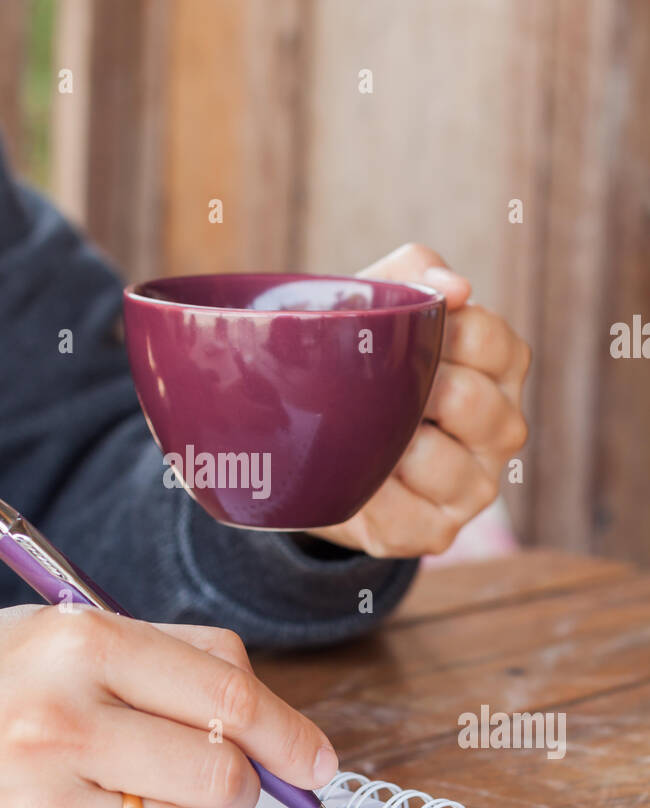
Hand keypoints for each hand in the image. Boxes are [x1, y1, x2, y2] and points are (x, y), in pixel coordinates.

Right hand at [0, 605, 337, 807]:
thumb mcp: (62, 629)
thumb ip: (169, 658)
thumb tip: (267, 716)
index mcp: (80, 643)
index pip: (227, 694)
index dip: (290, 733)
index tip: (317, 758)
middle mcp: (63, 721)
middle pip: (223, 773)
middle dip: (244, 781)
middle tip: (226, 774)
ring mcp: (44, 803)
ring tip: (147, 789)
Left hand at [311, 243, 530, 556]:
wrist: (303, 446)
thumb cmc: (355, 365)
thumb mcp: (372, 305)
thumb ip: (412, 275)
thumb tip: (456, 288)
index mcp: (500, 368)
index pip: (490, 339)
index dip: (438, 334)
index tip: (395, 335)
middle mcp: (503, 428)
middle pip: (471, 401)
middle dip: (411, 392)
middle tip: (369, 389)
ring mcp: (476, 487)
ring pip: (441, 461)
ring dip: (388, 446)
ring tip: (360, 434)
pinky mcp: (436, 532)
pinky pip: (403, 513)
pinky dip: (368, 494)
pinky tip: (352, 477)